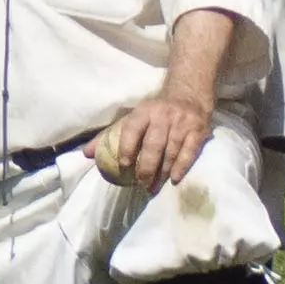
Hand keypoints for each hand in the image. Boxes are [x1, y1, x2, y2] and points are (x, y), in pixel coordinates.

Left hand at [94, 94, 214, 191]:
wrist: (188, 95)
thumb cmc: (154, 112)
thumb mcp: (132, 117)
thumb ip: (109, 135)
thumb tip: (86, 154)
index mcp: (143, 112)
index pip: (132, 128)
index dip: (127, 146)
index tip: (124, 165)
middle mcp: (163, 116)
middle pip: (154, 144)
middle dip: (147, 166)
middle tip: (141, 183)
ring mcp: (182, 124)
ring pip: (171, 151)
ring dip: (162, 172)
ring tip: (153, 187)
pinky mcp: (198, 131)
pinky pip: (190, 152)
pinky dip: (182, 166)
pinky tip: (174, 179)